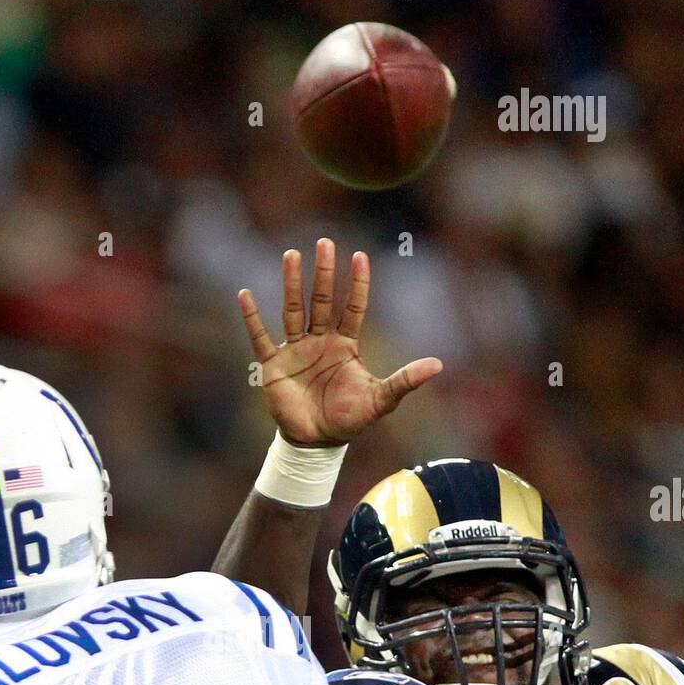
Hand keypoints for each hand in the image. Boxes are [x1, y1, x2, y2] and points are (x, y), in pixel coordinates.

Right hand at [238, 238, 441, 445]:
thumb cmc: (350, 419)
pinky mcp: (274, 365)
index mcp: (345, 344)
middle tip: (325, 242)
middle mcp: (319, 340)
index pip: (352, 307)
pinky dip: (252, 318)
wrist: (317, 442)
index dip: (357, 284)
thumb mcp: (380, 400)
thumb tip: (438, 365)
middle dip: (323, 273)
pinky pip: (260, 337)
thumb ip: (405, 380)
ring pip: (293, 310)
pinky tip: (245, 294)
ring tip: (292, 255)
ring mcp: (295, 350)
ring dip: (291, 283)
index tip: (360, 256)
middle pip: (321, 300)